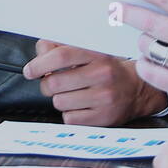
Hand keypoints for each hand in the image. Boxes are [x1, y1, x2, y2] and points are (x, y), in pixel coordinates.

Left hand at [25, 40, 166, 125]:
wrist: (137, 90)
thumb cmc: (107, 70)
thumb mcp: (89, 52)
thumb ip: (60, 49)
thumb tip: (40, 53)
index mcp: (96, 55)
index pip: (61, 57)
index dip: (39, 64)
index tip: (30, 71)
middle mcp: (102, 75)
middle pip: (55, 83)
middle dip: (47, 85)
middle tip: (53, 84)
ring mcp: (104, 98)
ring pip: (60, 102)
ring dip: (59, 100)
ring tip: (73, 95)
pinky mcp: (103, 118)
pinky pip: (69, 118)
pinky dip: (70, 114)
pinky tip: (81, 106)